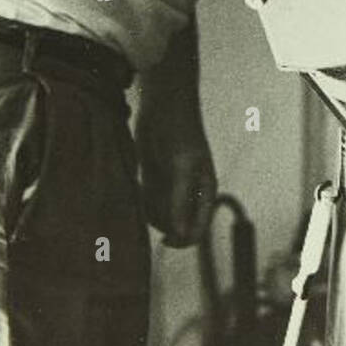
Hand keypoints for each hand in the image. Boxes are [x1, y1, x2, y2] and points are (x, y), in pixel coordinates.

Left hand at [136, 110, 217, 248]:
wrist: (163, 105)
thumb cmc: (180, 132)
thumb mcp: (181, 167)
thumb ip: (181, 201)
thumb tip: (180, 234)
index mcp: (205, 192)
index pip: (198, 230)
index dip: (183, 240)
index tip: (165, 240)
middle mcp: (190, 193)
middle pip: (176, 227)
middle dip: (162, 223)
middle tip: (150, 205)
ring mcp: (172, 187)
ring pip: (160, 216)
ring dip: (149, 211)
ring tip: (146, 185)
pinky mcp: (154, 180)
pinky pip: (147, 203)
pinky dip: (141, 200)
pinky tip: (140, 181)